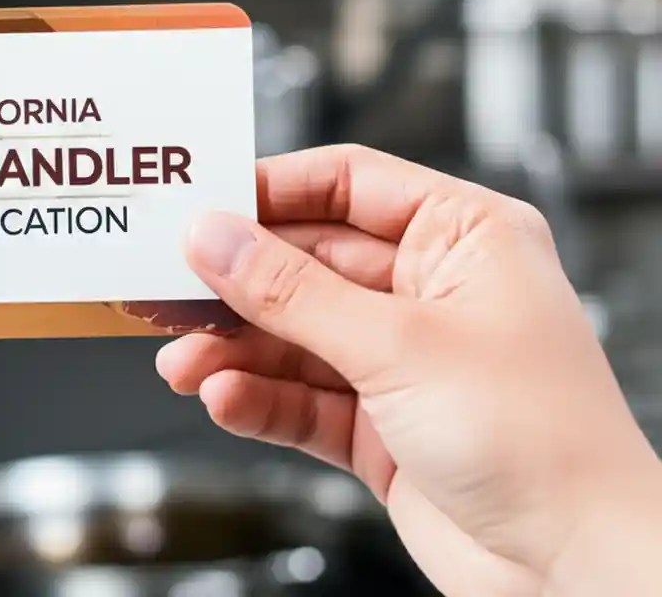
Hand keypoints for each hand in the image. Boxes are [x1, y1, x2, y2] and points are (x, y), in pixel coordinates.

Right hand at [156, 145, 661, 595]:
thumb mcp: (398, 345)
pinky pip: (300, 398)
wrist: (572, 566)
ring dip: (236, 350)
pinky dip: (259, 399)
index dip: (270, 191)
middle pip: (307, 265)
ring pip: (295, 337)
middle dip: (238, 283)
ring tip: (184, 361)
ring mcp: (401, 361)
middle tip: (171, 287)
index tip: (201, 205)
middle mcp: (430, 293)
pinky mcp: (378, 426)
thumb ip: (291, 291)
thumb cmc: (542, 440)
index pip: (347, 185)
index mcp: (462, 239)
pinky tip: (225, 399)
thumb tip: (215, 238)